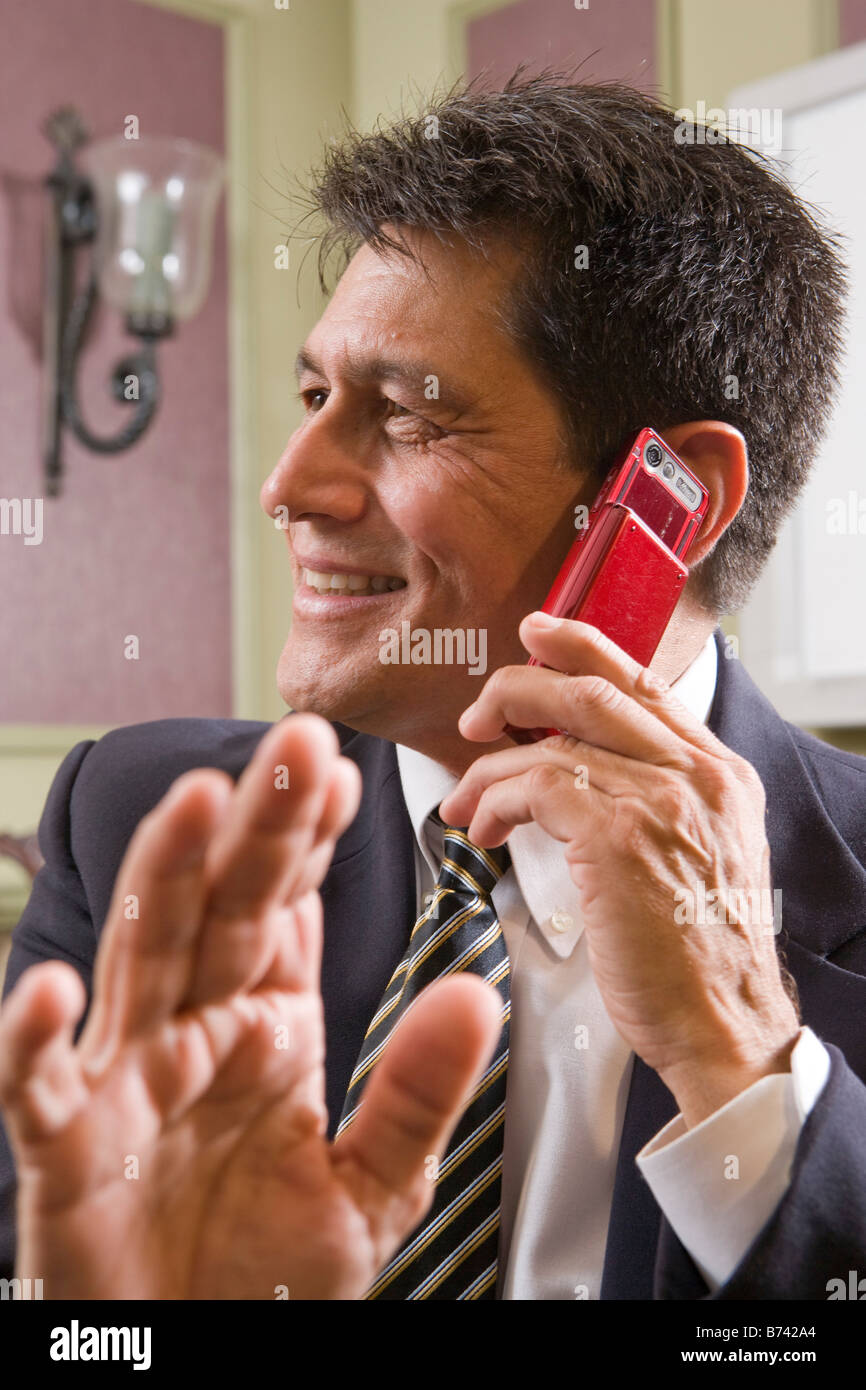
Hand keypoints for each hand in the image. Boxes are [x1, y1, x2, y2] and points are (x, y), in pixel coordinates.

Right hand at [0, 714, 501, 1298]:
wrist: (202, 1357)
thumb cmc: (269, 1274)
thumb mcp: (373, 1185)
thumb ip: (418, 1090)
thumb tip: (473, 993)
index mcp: (267, 1026)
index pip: (286, 909)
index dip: (310, 841)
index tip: (346, 770)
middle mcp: (196, 1033)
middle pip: (221, 908)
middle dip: (255, 825)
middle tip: (295, 743)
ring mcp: (129, 1080)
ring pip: (143, 960)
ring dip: (162, 880)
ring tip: (195, 803)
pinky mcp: (69, 1149)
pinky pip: (46, 1088)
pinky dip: (38, 1040)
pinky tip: (56, 986)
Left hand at [439, 615, 799, 1126]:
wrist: (723, 1023)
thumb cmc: (698, 954)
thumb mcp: (699, 854)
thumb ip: (654, 799)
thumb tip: (576, 768)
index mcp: (717, 771)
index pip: (643, 683)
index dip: (582, 650)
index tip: (537, 635)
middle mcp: (696, 772)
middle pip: (593, 689)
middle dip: (522, 685)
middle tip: (478, 712)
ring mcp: (660, 799)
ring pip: (554, 737)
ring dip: (491, 762)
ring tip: (466, 797)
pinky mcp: (618, 835)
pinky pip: (534, 785)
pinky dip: (495, 798)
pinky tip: (482, 827)